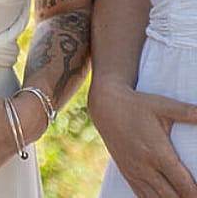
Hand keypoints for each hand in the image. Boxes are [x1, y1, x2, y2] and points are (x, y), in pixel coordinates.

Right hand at [90, 81, 196, 197]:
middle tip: (195, 197)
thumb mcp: (164, 106)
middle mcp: (145, 167)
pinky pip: (142, 196)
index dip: (196, 194)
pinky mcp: (126, 172)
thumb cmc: (137, 105)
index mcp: (158, 154)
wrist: (105, 105)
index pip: (184, 185)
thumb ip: (189, 112)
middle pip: (172, 197)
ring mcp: (134, 172)